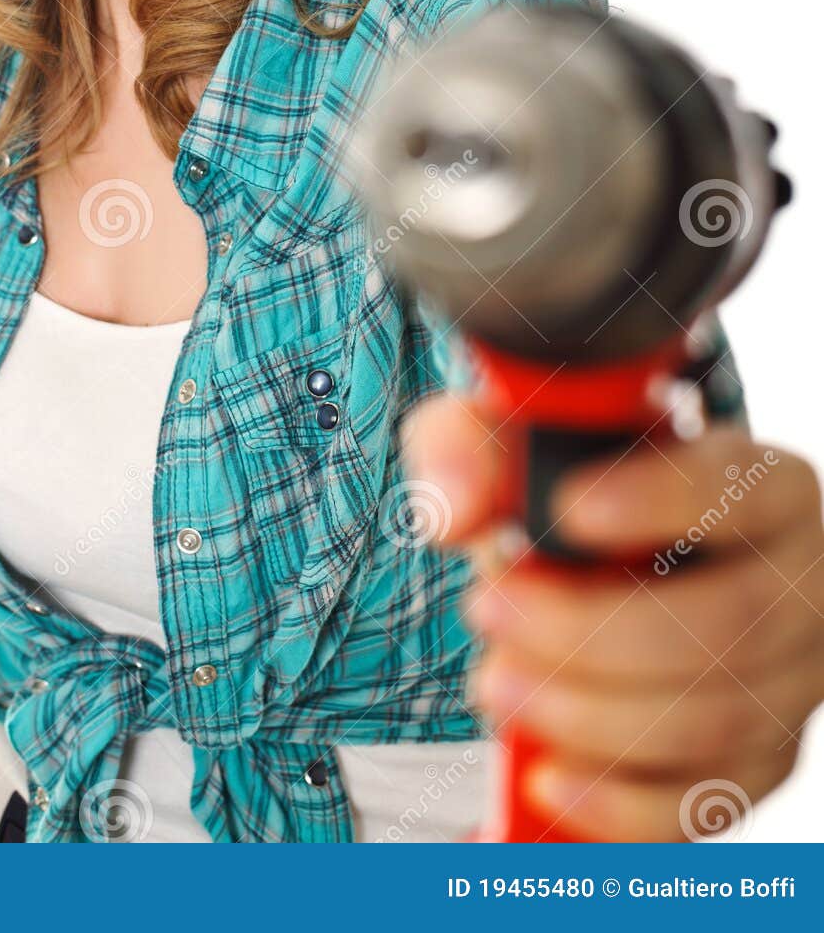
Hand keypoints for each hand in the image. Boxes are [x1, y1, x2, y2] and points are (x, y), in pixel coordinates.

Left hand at [401, 394, 823, 840]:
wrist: (606, 558)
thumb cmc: (571, 485)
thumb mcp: (511, 440)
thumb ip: (468, 446)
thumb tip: (452, 510)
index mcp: (761, 486)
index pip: (732, 486)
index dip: (657, 498)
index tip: (565, 506)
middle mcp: (798, 583)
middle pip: (725, 622)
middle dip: (590, 631)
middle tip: (486, 611)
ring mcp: (791, 680)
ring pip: (714, 721)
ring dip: (589, 716)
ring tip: (495, 685)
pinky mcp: (761, 757)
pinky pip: (704, 802)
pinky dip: (620, 802)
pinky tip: (546, 777)